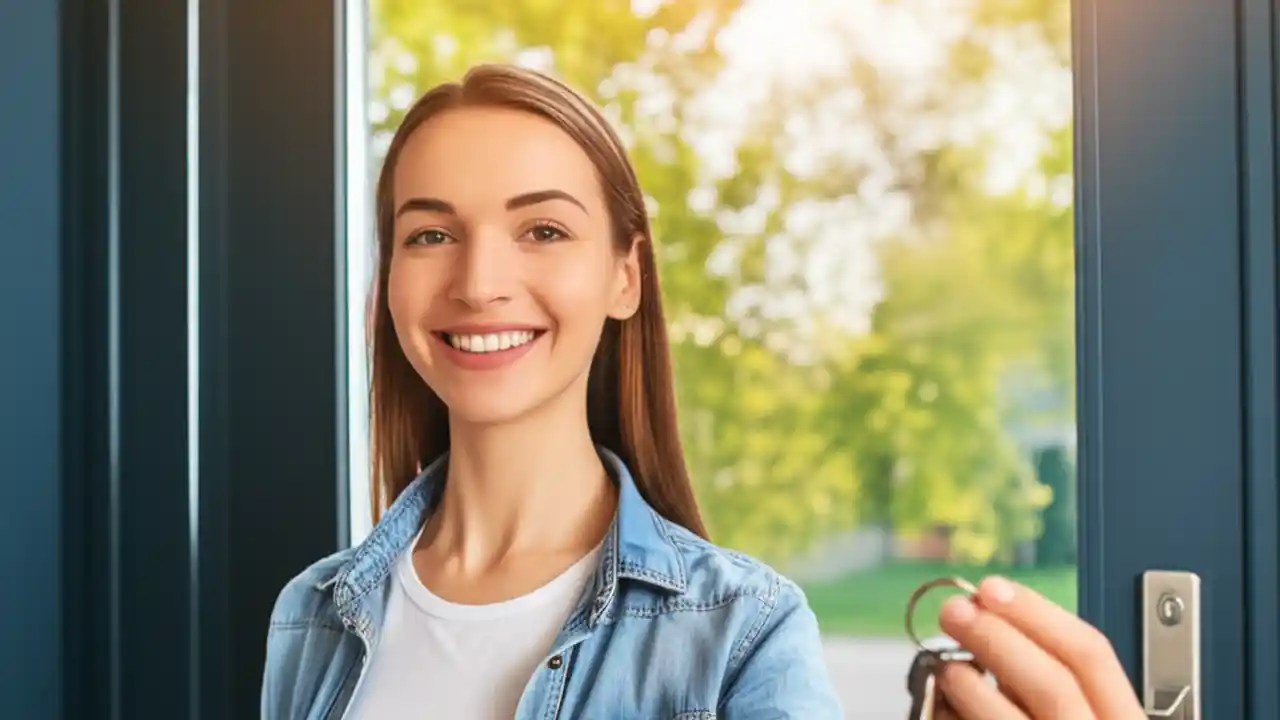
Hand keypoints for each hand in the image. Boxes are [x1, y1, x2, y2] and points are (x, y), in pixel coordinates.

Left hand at [933, 576, 1144, 719]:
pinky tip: (943, 703)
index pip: (1092, 654)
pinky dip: (956, 715)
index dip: (1037, 613)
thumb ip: (1048, 680)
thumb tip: (991, 623)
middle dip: (998, 639)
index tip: (991, 587)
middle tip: (954, 610)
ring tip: (948, 665)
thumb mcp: (1079, 709)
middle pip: (1055, 684)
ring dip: (971, 685)